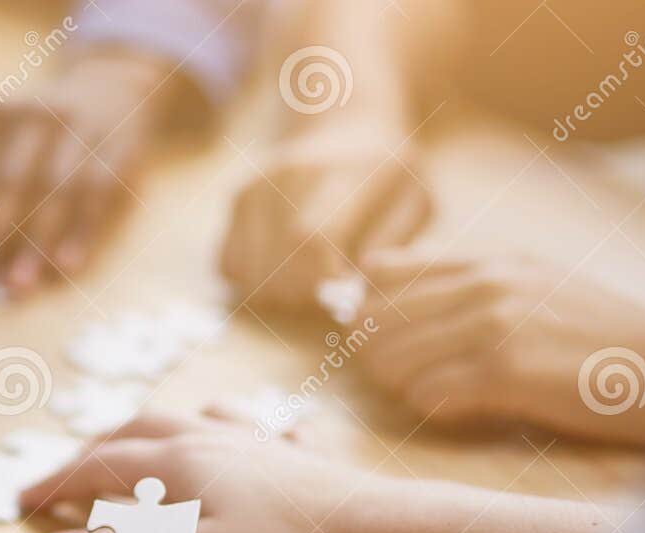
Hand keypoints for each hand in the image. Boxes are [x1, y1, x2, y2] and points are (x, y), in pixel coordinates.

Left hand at [0, 48, 173, 299]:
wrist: (109, 88)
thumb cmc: (39, 138)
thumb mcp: (0, 145)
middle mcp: (31, 114)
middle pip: (2, 184)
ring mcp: (77, 127)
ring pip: (51, 192)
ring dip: (32, 245)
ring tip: (16, 287)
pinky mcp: (116, 145)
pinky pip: (96, 195)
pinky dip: (80, 232)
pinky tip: (66, 265)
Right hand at [18, 412, 371, 532]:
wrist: (373, 529)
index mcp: (178, 462)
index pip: (97, 467)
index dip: (54, 483)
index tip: (21, 501)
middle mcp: (208, 437)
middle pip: (134, 431)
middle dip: (91, 451)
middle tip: (65, 476)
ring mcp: (252, 439)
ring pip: (187, 418)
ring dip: (150, 432)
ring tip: (135, 447)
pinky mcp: (292, 452)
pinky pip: (251, 426)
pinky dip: (225, 427)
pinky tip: (231, 431)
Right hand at [221, 129, 429, 308]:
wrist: (350, 126)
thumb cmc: (390, 177)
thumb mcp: (415, 202)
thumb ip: (393, 243)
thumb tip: (356, 281)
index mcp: (350, 172)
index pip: (312, 239)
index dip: (319, 281)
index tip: (338, 290)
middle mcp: (295, 173)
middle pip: (278, 262)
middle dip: (300, 294)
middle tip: (322, 292)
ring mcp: (260, 185)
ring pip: (250, 271)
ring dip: (275, 292)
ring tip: (304, 278)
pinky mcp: (238, 198)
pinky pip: (229, 264)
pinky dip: (252, 279)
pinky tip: (281, 265)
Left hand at [360, 250, 644, 443]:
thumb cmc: (600, 344)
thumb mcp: (535, 291)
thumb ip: (465, 288)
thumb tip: (372, 281)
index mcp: (489, 263)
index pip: (379, 273)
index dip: (371, 314)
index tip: (394, 341)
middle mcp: (486, 283)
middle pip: (371, 321)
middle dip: (381, 359)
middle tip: (420, 380)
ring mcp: (494, 324)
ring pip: (389, 361)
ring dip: (407, 389)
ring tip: (449, 396)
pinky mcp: (505, 370)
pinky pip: (425, 395)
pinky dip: (436, 412)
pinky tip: (471, 412)